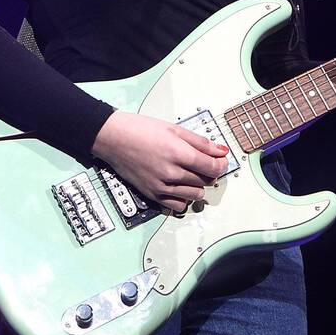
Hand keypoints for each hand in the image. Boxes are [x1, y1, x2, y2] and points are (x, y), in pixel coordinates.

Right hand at [91, 111, 229, 212]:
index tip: (220, 160)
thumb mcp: (174, 129)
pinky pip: (178, 205)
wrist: (114, 138)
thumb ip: (200, 142)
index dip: (221, 164)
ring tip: (189, 172)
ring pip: (195, 194)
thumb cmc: (141, 129)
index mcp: (178, 153)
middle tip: (202, 162)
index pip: (212, 167)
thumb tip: (221, 151)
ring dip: (198, 185)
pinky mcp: (152, 194)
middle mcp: (171, 173)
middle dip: (208, 172)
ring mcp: (161, 186)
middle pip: (205, 181)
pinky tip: (180, 185)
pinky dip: (184, 197)